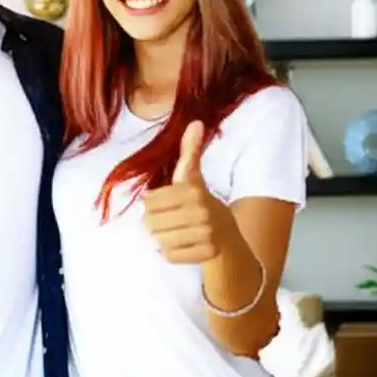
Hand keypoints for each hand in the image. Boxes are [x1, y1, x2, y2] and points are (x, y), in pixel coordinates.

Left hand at [142, 120, 235, 263]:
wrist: (228, 236)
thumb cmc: (201, 202)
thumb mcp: (193, 176)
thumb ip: (190, 151)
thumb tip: (195, 122)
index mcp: (193, 190)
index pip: (149, 201)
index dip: (153, 203)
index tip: (166, 203)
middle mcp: (201, 211)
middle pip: (151, 222)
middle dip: (156, 222)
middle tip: (170, 220)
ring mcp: (205, 234)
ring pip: (159, 239)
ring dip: (162, 238)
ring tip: (176, 231)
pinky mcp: (205, 254)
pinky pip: (169, 255)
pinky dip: (170, 252)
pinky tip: (182, 244)